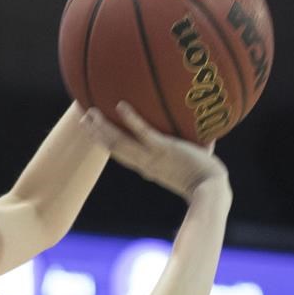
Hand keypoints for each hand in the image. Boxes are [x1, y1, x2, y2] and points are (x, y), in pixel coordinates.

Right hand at [79, 102, 229, 202]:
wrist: (210, 190)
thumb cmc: (207, 178)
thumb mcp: (193, 162)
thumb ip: (194, 146)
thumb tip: (208, 132)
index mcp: (147, 167)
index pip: (123, 155)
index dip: (108, 144)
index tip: (99, 134)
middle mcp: (144, 164)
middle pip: (113, 148)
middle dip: (97, 135)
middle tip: (83, 121)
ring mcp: (151, 157)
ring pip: (119, 142)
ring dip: (102, 128)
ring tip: (89, 113)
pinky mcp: (163, 149)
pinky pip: (142, 132)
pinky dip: (130, 119)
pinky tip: (120, 105)